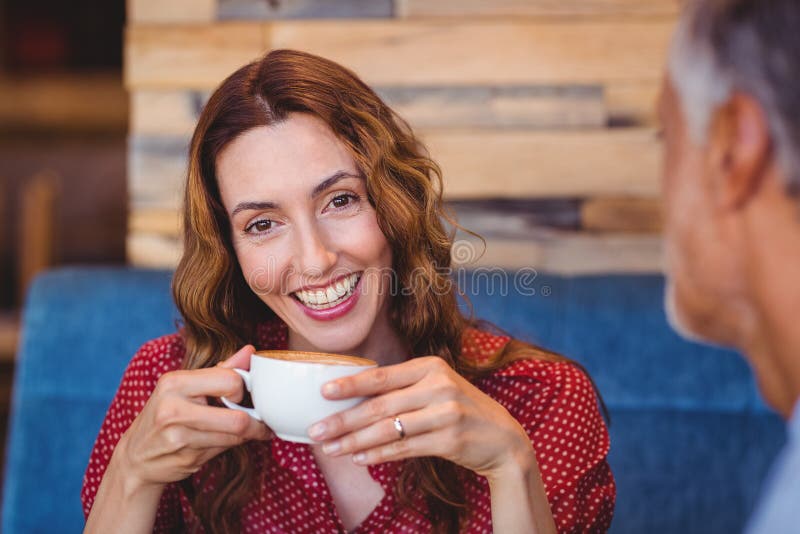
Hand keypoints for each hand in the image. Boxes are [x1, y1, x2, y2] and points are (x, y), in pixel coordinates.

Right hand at [113, 345, 272, 488]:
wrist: (136, 458)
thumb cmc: (164, 417)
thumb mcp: (185, 387)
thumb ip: (220, 370)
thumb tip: (250, 351)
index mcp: (174, 383)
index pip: (229, 380)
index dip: (243, 389)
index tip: (244, 395)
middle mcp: (173, 409)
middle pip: (237, 417)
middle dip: (255, 420)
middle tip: (259, 419)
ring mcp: (179, 437)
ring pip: (235, 436)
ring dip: (248, 435)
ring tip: (248, 430)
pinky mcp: (186, 458)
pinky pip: (225, 449)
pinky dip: (233, 445)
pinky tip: (226, 440)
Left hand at [308, 356, 534, 479]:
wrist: (504, 439)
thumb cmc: (461, 410)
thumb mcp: (437, 388)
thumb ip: (404, 388)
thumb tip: (353, 399)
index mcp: (431, 367)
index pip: (382, 376)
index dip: (351, 384)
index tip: (323, 392)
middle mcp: (438, 387)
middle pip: (380, 406)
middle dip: (343, 420)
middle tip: (315, 430)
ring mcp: (445, 414)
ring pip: (388, 430)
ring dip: (354, 442)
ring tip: (330, 449)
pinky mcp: (449, 441)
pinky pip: (404, 449)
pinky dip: (378, 455)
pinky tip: (358, 458)